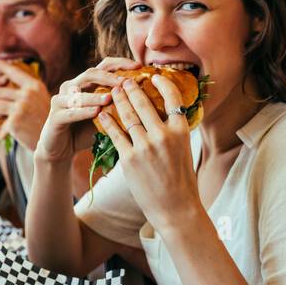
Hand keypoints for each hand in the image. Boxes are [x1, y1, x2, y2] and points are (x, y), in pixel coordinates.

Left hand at [0, 58, 51, 148]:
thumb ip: (26, 91)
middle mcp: (28, 94)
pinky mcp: (15, 120)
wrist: (54, 141)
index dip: (2, 66)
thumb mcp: (39, 100)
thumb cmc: (45, 121)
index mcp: (35, 86)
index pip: (15, 72)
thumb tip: (8, 80)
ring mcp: (21, 107)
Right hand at [37, 56, 138, 165]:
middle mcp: (71, 87)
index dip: (121, 64)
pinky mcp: (54, 116)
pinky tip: (96, 113)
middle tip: (125, 82)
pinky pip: (70, 112)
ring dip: (95, 95)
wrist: (60, 150)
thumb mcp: (106, 117)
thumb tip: (148, 101)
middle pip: (90, 74)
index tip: (139, 67)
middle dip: (109, 77)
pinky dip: (84, 111)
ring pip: (78, 93)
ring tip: (111, 97)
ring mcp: (60, 100)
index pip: (104, 66)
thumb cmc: (85, 131)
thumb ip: (119, 107)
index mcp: (85, 83)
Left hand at [95, 73, 200, 228]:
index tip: (154, 77)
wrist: (175, 207)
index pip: (173, 99)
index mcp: (181, 131)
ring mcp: (145, 146)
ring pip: (127, 116)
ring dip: (118, 100)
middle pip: (144, 103)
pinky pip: (115, 134)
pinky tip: (101, 114)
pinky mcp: (129, 158)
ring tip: (112, 91)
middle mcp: (164, 135)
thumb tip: (168, 115)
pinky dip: (107, 121)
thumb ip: (175, 132)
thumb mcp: (184, 150)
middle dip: (132, 89)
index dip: (163, 84)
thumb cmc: (181, 180)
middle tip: (125, 80)